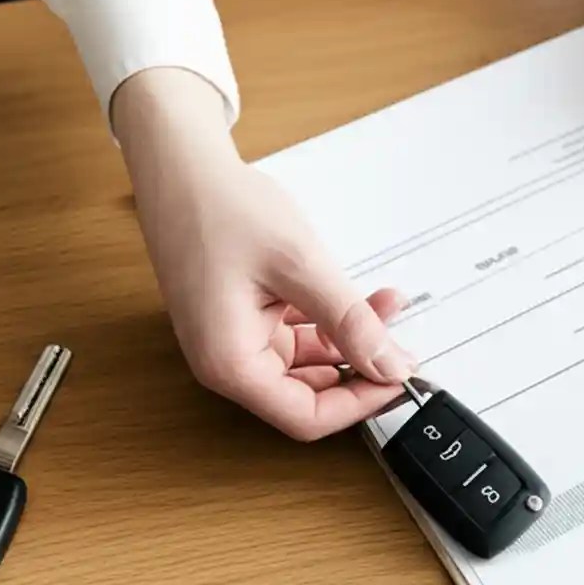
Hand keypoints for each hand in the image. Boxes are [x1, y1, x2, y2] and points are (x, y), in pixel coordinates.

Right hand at [113, 69, 415, 440]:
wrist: (182, 167)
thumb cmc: (219, 208)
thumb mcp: (301, 266)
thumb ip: (350, 322)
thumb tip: (390, 365)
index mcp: (230, 363)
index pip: (307, 417)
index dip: (360, 404)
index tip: (397, 378)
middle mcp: (226, 362)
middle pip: (309, 394)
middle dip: (361, 367)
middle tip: (401, 342)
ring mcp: (233, 341)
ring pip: (308, 363)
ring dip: (351, 339)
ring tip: (386, 304)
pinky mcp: (243, 320)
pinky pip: (296, 337)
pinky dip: (329, 321)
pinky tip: (360, 297)